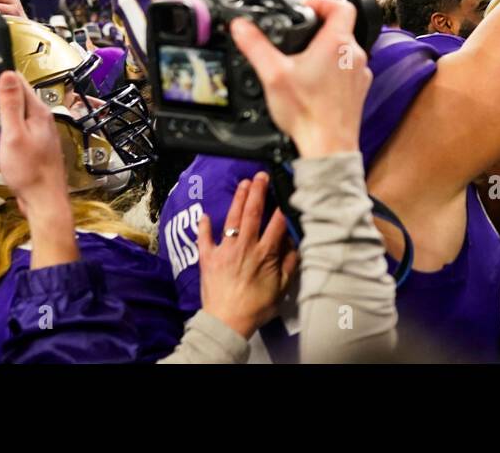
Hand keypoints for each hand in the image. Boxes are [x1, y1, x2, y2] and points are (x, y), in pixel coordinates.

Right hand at [0, 71, 77, 267]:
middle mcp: (38, 121)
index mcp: (37, 113)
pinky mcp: (29, 149)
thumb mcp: (14, 134)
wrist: (43, 201)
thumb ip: (10, 104)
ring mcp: (34, 135)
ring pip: (7, 120)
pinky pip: (8, 136)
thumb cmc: (31, 171)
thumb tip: (7, 76)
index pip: (17, 84)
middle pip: (10, 102)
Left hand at [197, 172, 294, 340]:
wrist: (226, 323)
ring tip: (243, 184)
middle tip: (261, 176)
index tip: (286, 190)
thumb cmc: (256, 307)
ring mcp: (225, 250)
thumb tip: (295, 244)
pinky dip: (204, 226)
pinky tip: (205, 215)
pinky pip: (204, 238)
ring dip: (238, 199)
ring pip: (232, 219)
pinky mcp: (208, 258)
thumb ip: (290, 264)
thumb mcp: (281, 288)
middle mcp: (245, 246)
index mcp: (264, 253)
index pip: (276, 223)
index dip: (282, 205)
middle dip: (258, 192)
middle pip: (252, 213)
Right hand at [229, 0, 371, 157]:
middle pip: (342, 27)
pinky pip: (348, 71)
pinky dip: (334, 70)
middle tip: (300, 35)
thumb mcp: (273, 74)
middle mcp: (353, 55)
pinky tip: (316, 83)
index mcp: (336, 43)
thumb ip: (256, 46)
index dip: (322, 2)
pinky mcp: (359, 90)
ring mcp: (359, 73)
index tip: (306, 8)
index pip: (341, 6)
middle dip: (319, 28)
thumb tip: (241, 27)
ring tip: (305, 60)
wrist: (328, 146)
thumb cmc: (307, 113)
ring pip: (345, 50)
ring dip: (327, 50)